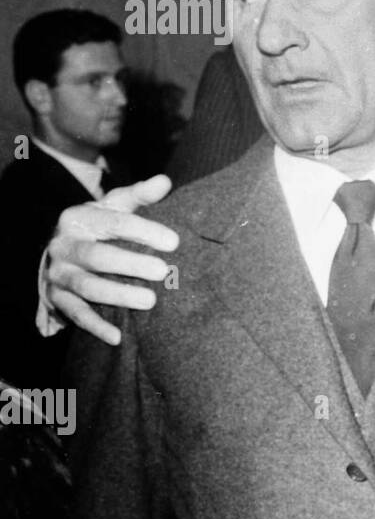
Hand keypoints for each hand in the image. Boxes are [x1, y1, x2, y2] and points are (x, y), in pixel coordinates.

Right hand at [43, 176, 179, 345]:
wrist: (58, 253)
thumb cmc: (96, 227)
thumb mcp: (112, 208)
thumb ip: (138, 196)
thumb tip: (164, 182)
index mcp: (77, 218)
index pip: (112, 223)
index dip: (144, 231)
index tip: (174, 241)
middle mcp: (63, 246)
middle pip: (97, 256)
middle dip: (130, 264)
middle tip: (163, 271)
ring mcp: (58, 274)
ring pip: (87, 287)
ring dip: (118, 295)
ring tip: (150, 301)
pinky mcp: (57, 299)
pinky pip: (76, 315)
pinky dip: (96, 327)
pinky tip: (118, 337)